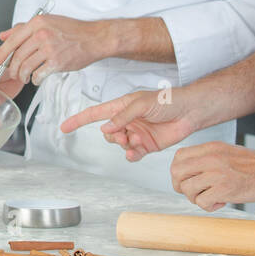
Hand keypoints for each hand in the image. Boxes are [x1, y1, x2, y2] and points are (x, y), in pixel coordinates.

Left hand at [0, 14, 107, 85]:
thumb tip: (4, 35)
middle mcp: (41, 34)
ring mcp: (49, 48)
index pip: (12, 40)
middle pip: (17, 56)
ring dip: (22, 76)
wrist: (94, 38)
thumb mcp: (47, 22)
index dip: (2, 53)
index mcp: (37, 23)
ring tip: (25, 77)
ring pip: (25, 67)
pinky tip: (37, 79)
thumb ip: (23, 28)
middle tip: (13, 73)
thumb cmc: (73, 30)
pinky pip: (38, 74)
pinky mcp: (57, 62)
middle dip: (12, 68)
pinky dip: (35, 79)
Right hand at [59, 88, 198, 159]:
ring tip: (137, 140)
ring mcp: (135, 133)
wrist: (190, 112)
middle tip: (125, 136)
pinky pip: (132, 154)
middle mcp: (126, 120)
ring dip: (125, 145)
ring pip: (119, 145)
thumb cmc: (168, 101)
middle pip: (108, 134)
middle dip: (113, 137)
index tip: (64, 127)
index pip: (95, 114)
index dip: (78, 120)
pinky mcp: (146, 145)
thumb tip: (107, 129)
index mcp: (121, 106)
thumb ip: (123, 116)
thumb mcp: (142, 103)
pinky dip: (132, 155)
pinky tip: (137, 151)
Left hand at [170, 142, 254, 210]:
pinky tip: (221, 202)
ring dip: (197, 198)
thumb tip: (188, 172)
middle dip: (182, 187)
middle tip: (195, 192)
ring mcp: (217, 173)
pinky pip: (202, 202)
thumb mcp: (225, 152)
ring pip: (187, 189)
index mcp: (210, 148)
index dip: (178, 172)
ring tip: (212, 197)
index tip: (187, 180)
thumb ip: (206, 158)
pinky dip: (210, 207)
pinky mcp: (224, 189)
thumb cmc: (254, 165)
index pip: (178, 157)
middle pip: (176, 173)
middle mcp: (211, 158)